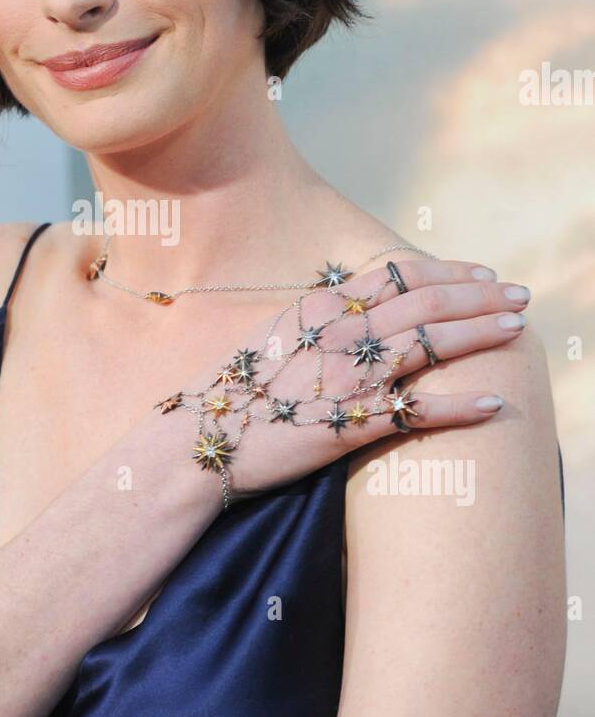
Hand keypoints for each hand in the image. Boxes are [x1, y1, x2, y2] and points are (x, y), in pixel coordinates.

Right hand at [156, 256, 529, 502]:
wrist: (196, 444)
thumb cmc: (231, 395)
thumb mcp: (273, 339)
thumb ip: (318, 321)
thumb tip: (354, 308)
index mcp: (319, 309)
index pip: (398, 275)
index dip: (447, 272)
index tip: (481, 276)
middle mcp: (337, 335)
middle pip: (425, 302)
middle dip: (479, 296)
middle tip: (519, 296)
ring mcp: (345, 378)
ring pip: (430, 344)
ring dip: (481, 334)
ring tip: (518, 329)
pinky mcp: (351, 425)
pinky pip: (419, 411)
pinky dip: (461, 407)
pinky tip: (495, 403)